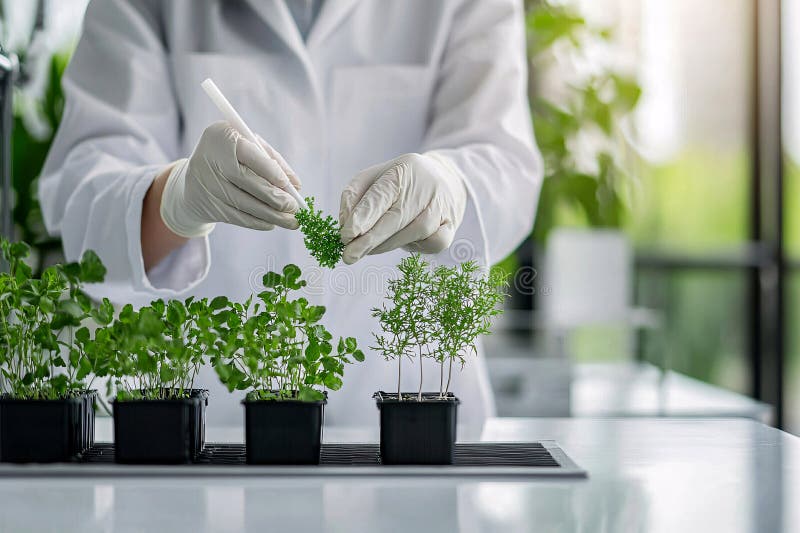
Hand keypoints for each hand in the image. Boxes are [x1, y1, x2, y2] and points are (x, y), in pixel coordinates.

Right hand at [160, 121, 300, 237]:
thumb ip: (273, 161)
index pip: (250, 155)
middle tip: (294, 207)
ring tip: (291, 221)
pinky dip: (257, 222)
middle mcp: (210, 159)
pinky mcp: (208, 206)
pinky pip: (237, 217)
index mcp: (222, 136)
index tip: (290, 187)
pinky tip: (272, 223)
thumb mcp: (250, 147)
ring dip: (271, 215)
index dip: (272, 172)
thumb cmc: (231, 157)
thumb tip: (296, 185)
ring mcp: (206, 184)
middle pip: (247, 182)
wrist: (194, 177)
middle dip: (274, 197)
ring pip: (244, 204)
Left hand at [339, 153, 466, 263]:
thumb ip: (354, 195)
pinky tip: (404, 242)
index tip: (346, 235)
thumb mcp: (374, 177)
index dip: (363, 216)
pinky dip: (417, 247)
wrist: (446, 179)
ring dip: (388, 245)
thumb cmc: (402, 181)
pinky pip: (434, 243)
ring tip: (367, 251)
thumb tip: (345, 223)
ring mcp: (442, 206)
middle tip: (349, 255)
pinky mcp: (452, 224)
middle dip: (370, 240)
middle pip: (396, 217)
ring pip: (415, 232)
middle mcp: (425, 186)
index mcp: (403, 170)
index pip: (381, 195)